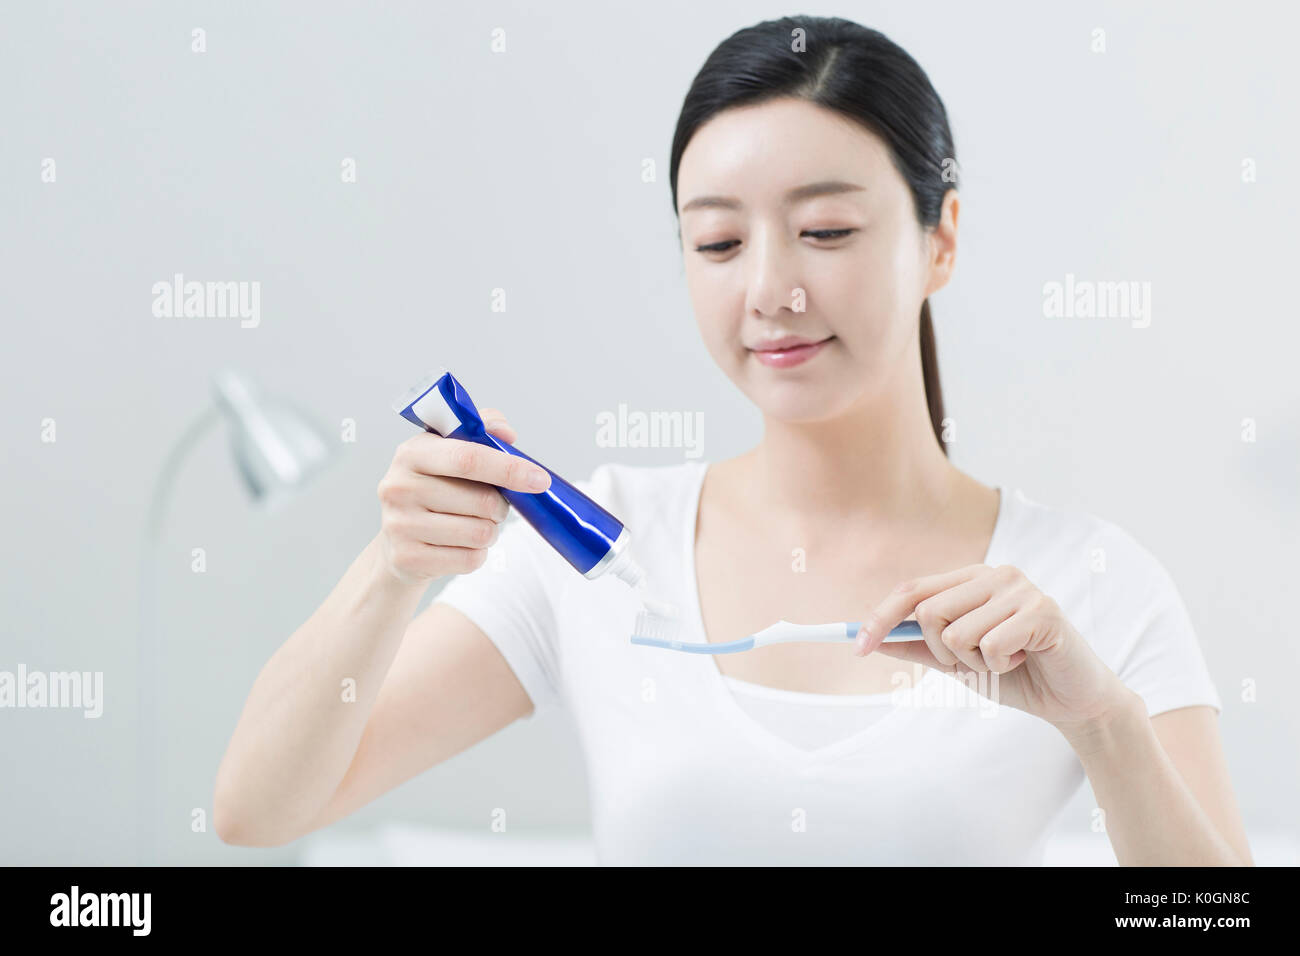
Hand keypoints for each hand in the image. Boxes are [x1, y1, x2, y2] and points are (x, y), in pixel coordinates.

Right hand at [375, 408, 550, 584]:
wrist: (395, 542)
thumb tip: (505, 433)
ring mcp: (399, 524)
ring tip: (474, 525)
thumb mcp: (447, 453)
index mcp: (412, 453)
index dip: (509, 468)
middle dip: (500, 507)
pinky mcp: (408, 558)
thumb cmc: (432, 491)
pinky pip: (470, 559)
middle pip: (482, 501)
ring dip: (490, 532)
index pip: (468, 459)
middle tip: (492, 506)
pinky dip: (477, 554)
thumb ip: (479, 431)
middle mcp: (399, 487)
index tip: (540, 479)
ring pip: (480, 533)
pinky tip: (460, 545)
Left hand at [856, 563, 1134, 730]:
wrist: (1072, 699)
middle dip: (940, 652)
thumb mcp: (957, 662)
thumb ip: (918, 647)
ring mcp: (1020, 588)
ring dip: (973, 663)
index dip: (880, 618)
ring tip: (1003, 661)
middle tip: (973, 662)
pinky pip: (990, 646)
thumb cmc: (1016, 674)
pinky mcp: (1042, 610)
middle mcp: (994, 574)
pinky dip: (999, 667)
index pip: (911, 590)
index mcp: (971, 579)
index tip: (857, 648)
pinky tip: (1024, 661)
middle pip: (928, 611)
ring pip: (956, 633)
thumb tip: (871, 640)